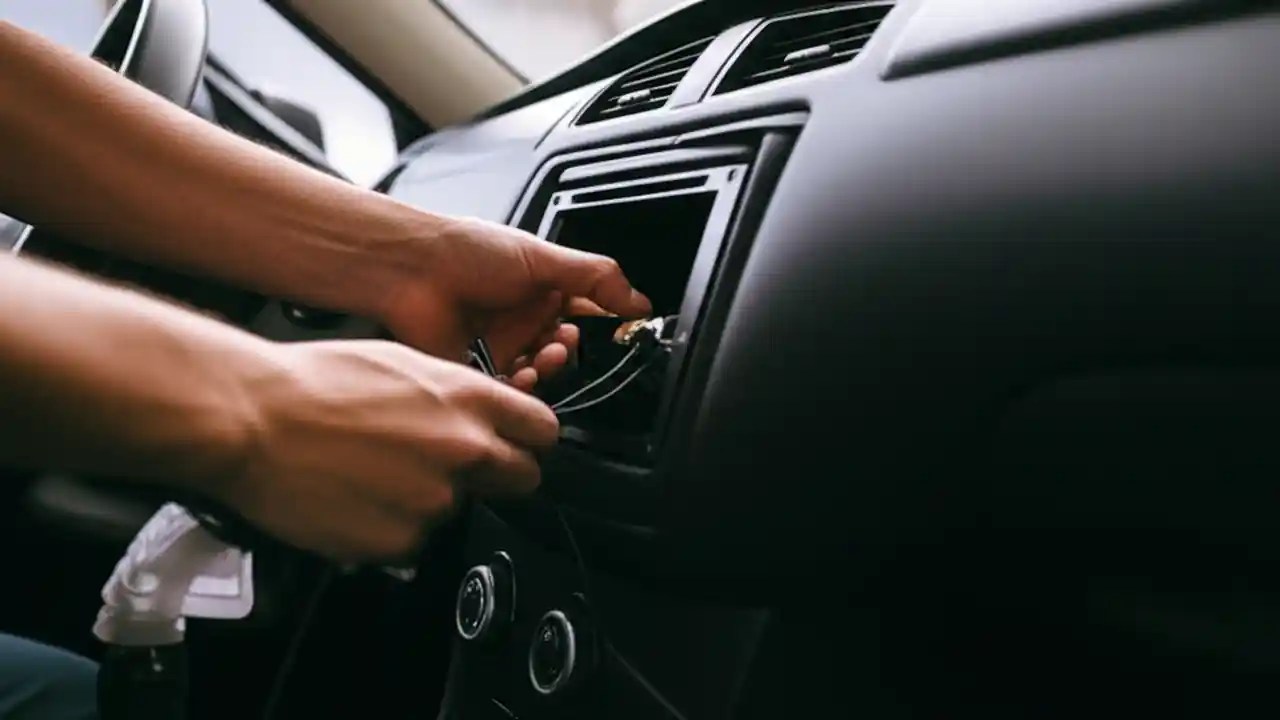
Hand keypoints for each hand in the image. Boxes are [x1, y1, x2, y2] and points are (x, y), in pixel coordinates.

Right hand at [214, 339, 556, 561]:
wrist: (251, 420)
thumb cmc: (312, 383)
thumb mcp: (403, 363)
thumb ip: (457, 395)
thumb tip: (486, 414)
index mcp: (467, 400)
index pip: (544, 430)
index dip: (530, 438)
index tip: (518, 444)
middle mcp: (462, 451)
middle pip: (523, 479)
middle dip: (499, 475)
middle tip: (455, 468)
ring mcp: (434, 502)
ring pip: (459, 511)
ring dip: (431, 500)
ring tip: (377, 474)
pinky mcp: (399, 542)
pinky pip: (414, 542)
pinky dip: (393, 528)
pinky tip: (358, 499)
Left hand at [379, 216, 651, 390]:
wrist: (412, 270)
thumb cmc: (468, 251)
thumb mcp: (543, 257)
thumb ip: (596, 278)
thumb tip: (640, 302)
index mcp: (539, 288)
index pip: (583, 314)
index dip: (598, 325)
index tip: (612, 329)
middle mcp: (520, 319)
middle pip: (562, 349)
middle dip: (569, 350)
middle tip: (563, 341)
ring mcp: (498, 346)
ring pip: (539, 372)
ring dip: (549, 368)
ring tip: (545, 355)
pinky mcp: (476, 371)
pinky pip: (509, 391)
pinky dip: (523, 388)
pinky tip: (524, 374)